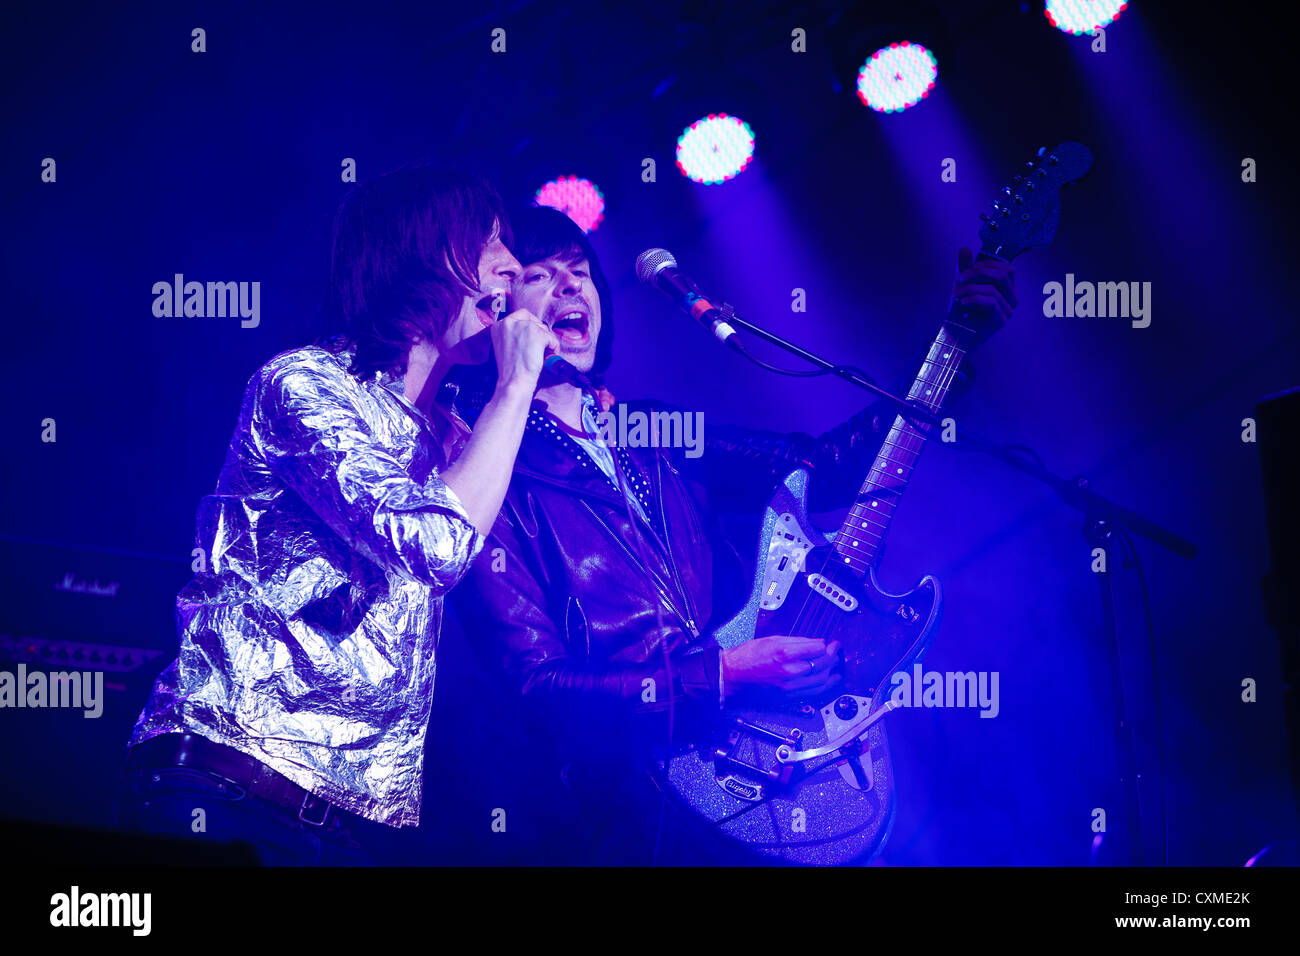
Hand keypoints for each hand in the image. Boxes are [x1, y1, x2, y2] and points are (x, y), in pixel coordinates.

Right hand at [491, 307, 557, 392]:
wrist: (514, 382)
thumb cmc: (511, 370)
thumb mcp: (505, 347)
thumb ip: (514, 335)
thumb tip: (531, 332)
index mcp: (499, 326)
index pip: (521, 315)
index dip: (531, 324)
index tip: (535, 335)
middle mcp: (509, 322)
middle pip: (534, 320)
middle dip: (541, 332)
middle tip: (542, 346)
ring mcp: (523, 326)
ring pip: (544, 329)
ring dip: (547, 341)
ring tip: (542, 355)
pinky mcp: (537, 334)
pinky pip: (552, 338)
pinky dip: (554, 348)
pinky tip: (548, 356)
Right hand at [721, 636, 841, 696]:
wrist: (732, 676)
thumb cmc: (748, 657)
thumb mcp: (772, 639)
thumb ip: (797, 641)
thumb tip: (816, 643)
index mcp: (784, 654)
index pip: (816, 649)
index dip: (826, 644)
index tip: (829, 642)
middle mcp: (789, 672)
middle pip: (822, 665)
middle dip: (832, 656)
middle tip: (835, 650)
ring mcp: (789, 687)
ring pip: (821, 680)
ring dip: (832, 671)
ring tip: (836, 664)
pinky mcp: (788, 697)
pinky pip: (813, 693)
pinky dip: (824, 685)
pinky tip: (829, 679)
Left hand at [953, 247, 1015, 345]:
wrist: (956, 335)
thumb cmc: (962, 311)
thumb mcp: (962, 285)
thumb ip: (964, 268)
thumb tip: (964, 248)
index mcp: (1007, 288)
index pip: (1005, 268)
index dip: (985, 265)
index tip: (965, 271)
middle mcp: (1011, 298)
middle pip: (1002, 275)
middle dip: (977, 273)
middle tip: (959, 279)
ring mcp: (1008, 310)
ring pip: (992, 289)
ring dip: (969, 289)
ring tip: (955, 294)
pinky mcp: (1001, 321)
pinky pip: (991, 303)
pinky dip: (974, 299)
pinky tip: (963, 302)